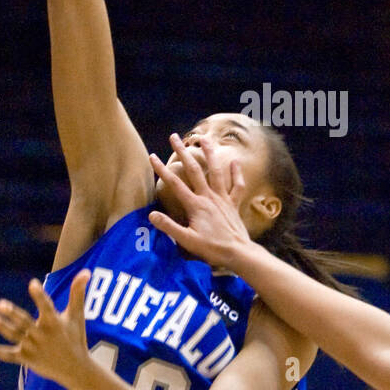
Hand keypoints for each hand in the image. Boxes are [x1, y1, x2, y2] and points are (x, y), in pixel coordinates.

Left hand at [0, 271, 91, 387]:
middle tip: (0, 304)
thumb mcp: (77, 316)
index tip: (32, 284)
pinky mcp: (26, 358)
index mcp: (54, 323)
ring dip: (1, 326)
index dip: (40, 295)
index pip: (46, 307)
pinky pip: (10, 355)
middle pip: (25, 322)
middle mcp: (42, 335)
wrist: (75, 369)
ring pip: (14, 335)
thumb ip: (77, 293)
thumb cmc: (75, 338)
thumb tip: (86, 271)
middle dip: (13, 314)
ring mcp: (33, 347)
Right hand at [148, 132, 251, 266]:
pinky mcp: (233, 204)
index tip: (152, 156)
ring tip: (203, 139)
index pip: (175, 184)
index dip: (162, 170)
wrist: (238, 253)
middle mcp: (209, 197)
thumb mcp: (187, 241)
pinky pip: (237, 185)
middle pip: (194, 170)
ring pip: (215, 171)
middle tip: (174, 137)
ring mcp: (223, 198)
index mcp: (195, 205)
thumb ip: (169, 227)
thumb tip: (151, 214)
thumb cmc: (212, 249)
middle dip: (183, 152)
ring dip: (209, 153)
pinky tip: (234, 161)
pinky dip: (236, 173)